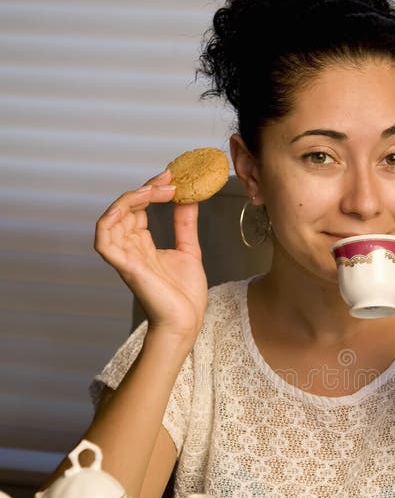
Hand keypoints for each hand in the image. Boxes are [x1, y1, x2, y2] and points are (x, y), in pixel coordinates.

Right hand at [95, 169, 207, 340]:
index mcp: (142, 245)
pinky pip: (103, 239)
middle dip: (145, 188)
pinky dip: (110, 219)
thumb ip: (185, 224)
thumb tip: (189, 198)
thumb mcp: (188, 250)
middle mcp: (129, 248)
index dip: (151, 189)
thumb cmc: (185, 296)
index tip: (172, 176)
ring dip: (131, 198)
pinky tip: (131, 206)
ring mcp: (125, 256)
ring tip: (157, 190)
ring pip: (111, 217)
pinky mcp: (124, 266)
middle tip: (169, 178)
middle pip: (125, 208)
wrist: (185, 322)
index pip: (137, 208)